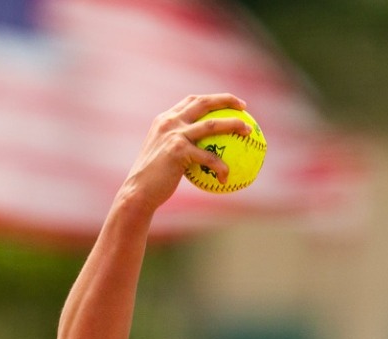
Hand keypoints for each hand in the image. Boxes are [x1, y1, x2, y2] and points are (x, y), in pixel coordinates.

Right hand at [116, 93, 250, 213]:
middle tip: (244, 107)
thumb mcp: (164, 157)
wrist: (139, 191)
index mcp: (166, 119)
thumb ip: (180, 147)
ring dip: (233, 125)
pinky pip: (208, 157)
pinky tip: (227, 176)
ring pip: (211, 125)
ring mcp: (174, 134)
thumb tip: (203, 153)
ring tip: (248, 131)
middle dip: (226, 100)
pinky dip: (221, 167)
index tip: (230, 102)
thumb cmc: (154, 179)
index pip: (192, 101)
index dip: (213, 98)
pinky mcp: (179, 151)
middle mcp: (169, 122)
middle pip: (203, 103)